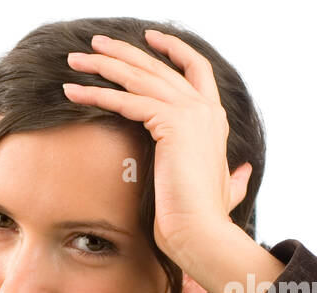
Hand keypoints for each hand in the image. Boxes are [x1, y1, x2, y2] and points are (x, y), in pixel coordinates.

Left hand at [61, 28, 251, 264]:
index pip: (194, 68)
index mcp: (213, 118)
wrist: (200, 231)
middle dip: (123, 51)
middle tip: (94, 43)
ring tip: (74, 60)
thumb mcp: (227, 189)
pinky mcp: (171, 125)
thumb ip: (234, 178)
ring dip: (103, 66)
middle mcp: (204, 108)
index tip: (147, 38)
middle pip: (157, 66)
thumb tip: (243, 172)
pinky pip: (127, 101)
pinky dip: (97, 95)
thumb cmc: (206, 218)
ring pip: (139, 77)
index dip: (172, 49)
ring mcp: (190, 113)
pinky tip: (73, 92)